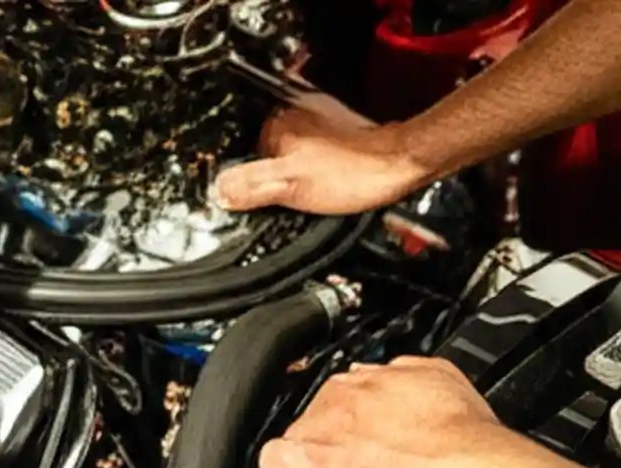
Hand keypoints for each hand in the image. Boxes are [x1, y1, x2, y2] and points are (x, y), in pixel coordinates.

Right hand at [213, 109, 431, 214]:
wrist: (401, 165)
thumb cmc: (353, 173)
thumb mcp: (291, 187)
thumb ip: (252, 187)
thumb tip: (218, 191)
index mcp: (277, 123)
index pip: (246, 153)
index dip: (254, 181)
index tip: (268, 199)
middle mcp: (296, 114)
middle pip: (269, 153)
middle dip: (276, 177)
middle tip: (294, 199)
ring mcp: (319, 122)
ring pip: (293, 155)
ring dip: (298, 176)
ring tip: (313, 194)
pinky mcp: (339, 133)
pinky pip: (315, 155)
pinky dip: (317, 172)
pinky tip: (328, 186)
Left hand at [254, 356, 516, 467]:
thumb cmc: (459, 432)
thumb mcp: (440, 376)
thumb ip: (407, 371)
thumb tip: (395, 371)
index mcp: (358, 387)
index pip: (334, 393)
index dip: (341, 411)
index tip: (349, 421)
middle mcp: (331, 416)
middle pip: (302, 422)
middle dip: (310, 437)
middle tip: (326, 452)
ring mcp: (319, 456)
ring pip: (275, 454)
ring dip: (278, 463)